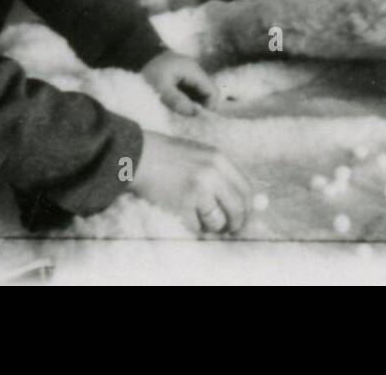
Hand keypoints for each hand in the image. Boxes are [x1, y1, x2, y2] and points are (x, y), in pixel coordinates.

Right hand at [132, 130, 251, 234]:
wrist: (138, 156)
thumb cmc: (168, 157)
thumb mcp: (200, 156)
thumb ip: (221, 175)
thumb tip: (244, 204)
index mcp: (220, 159)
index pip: (246, 189)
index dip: (247, 207)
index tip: (241, 216)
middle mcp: (214, 172)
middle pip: (238, 207)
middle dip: (235, 223)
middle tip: (229, 229)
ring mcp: (200, 188)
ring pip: (218, 220)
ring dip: (212, 227)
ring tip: (201, 220)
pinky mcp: (184, 202)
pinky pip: (198, 226)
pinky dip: (194, 227)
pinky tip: (186, 217)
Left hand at [140, 51, 216, 115]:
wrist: (135, 61)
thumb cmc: (149, 74)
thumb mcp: (161, 89)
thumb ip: (177, 101)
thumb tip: (194, 113)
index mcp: (192, 69)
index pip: (212, 90)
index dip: (210, 107)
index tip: (199, 120)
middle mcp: (194, 69)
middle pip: (206, 91)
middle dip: (201, 107)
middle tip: (190, 120)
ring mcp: (188, 72)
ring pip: (199, 92)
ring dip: (194, 104)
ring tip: (183, 115)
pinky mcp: (181, 76)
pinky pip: (190, 90)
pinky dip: (187, 100)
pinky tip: (178, 108)